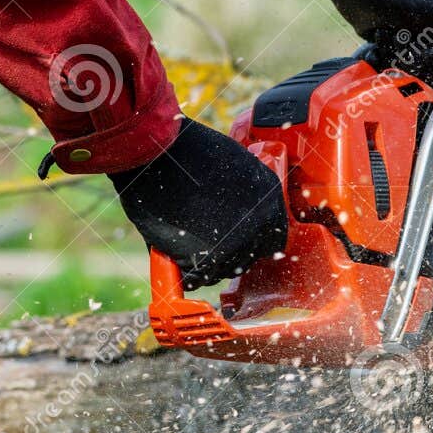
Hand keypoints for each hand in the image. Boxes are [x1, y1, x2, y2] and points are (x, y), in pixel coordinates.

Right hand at [109, 118, 286, 289]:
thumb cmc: (188, 153)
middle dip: (229, 254)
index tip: (238, 241)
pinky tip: (174, 256)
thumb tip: (242, 216)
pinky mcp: (207, 260)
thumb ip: (244, 196)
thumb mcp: (235, 166)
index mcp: (271, 201)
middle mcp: (260, 226)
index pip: (274, 240)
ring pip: (223, 270)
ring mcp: (236, 245)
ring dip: (207, 264)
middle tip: (207, 241)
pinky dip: (183, 272)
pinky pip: (197, 279)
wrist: (158, 156)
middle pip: (249, 258)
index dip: (254, 242)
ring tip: (186, 241)